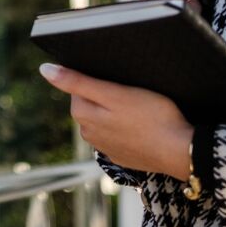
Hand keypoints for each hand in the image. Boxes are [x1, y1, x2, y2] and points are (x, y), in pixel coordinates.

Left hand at [40, 62, 193, 177]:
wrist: (181, 151)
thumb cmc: (152, 116)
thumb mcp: (114, 93)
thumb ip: (78, 82)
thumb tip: (44, 70)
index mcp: (84, 117)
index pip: (77, 89)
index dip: (94, 78)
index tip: (114, 76)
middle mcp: (91, 135)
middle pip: (89, 106)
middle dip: (103, 96)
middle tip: (129, 89)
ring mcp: (108, 148)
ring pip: (103, 122)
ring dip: (113, 113)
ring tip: (138, 106)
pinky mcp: (124, 156)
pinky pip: (118, 136)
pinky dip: (126, 129)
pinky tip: (142, 125)